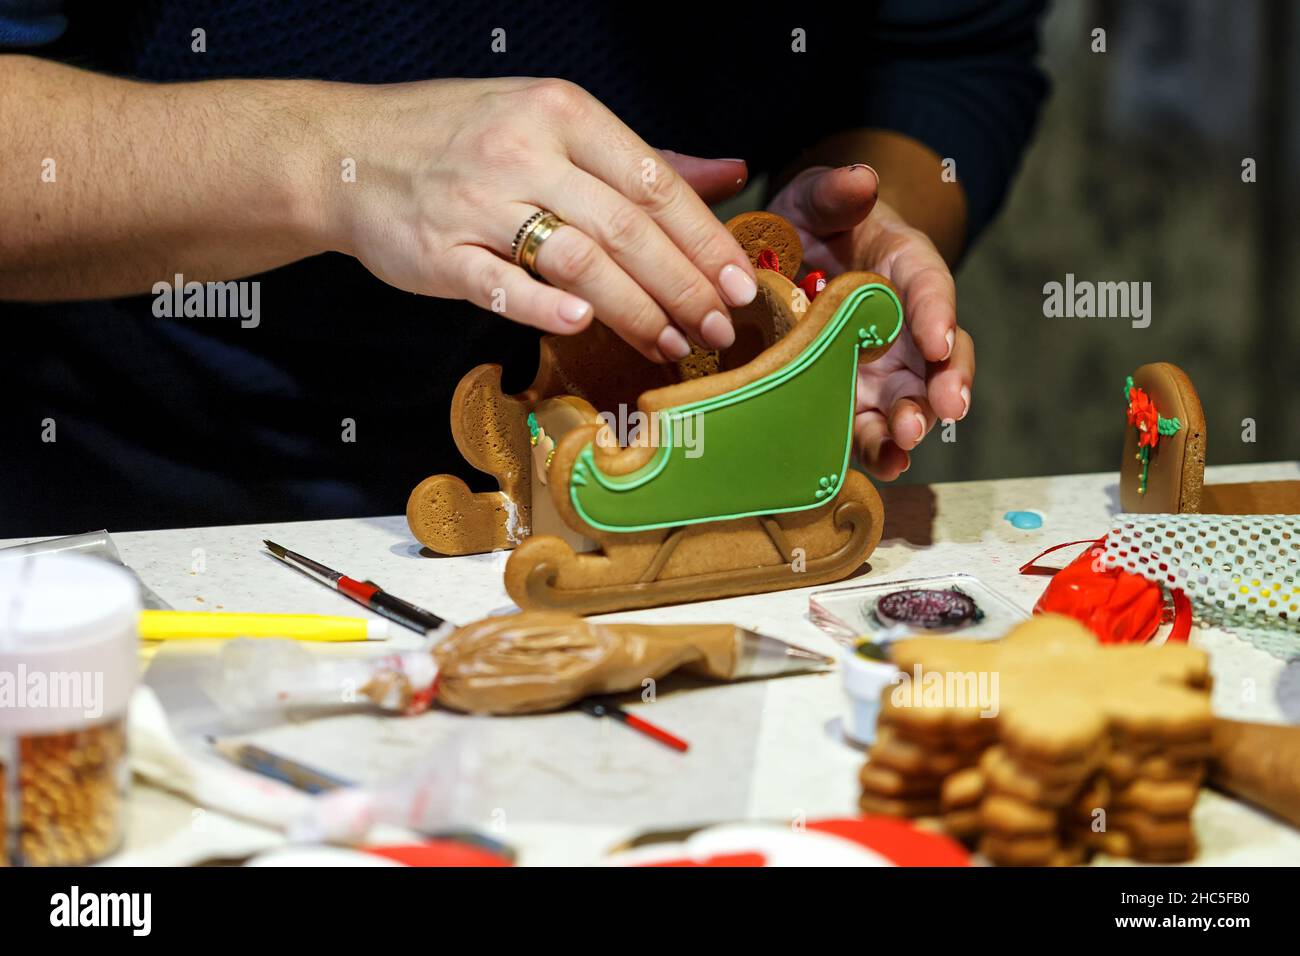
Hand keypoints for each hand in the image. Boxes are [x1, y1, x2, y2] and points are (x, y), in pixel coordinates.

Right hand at [318, 77, 756, 361]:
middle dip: (682, 285)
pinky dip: (545, 308)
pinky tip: (584, 327)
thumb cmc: (461, 137)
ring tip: (672, 343)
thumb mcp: (551, 122)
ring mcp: (478, 204)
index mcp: (561, 113)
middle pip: (624, 228)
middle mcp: (524, 151)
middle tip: (718, 326)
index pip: (652, 181)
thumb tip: (728, 173)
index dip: (704, 238)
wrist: (348, 154)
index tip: (741, 282)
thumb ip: (640, 157)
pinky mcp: (441, 253)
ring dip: (633, 309)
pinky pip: (502, 287)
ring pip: (575, 260)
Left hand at [767, 165, 973, 479]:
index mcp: (906, 271)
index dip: (937, 315)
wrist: (790, 261)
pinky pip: (866, 430)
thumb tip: (859, 179)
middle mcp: (906, 329)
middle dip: (943, 387)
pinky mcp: (850, 401)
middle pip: (937, 362)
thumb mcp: (818, 197)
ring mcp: (881, 371)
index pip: (930, 289)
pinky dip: (875, 449)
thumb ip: (837, 191)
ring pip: (907, 404)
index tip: (939, 340)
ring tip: (905, 442)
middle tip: (942, 408)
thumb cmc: (815, 226)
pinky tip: (881, 465)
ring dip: (909, 426)